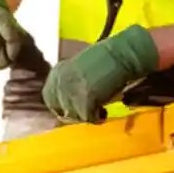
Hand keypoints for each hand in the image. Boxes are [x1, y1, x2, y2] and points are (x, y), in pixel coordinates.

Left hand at [42, 25, 159, 122]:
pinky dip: (97, 117)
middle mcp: (59, 82)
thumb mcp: (82, 69)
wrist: (124, 54)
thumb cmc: (109, 59)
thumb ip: (73, 83)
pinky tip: (104, 113)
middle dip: (74, 113)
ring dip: (86, 115)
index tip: (77, 108)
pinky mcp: (84, 101)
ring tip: (100, 110)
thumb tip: (71, 104)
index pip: (50, 98)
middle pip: (60, 109)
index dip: (63, 106)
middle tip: (90, 112)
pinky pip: (88, 117)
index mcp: (57, 72)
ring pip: (73, 116)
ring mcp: (70, 92)